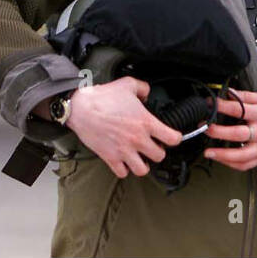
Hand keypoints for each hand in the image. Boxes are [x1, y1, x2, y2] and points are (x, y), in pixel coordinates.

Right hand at [66, 77, 182, 178]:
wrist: (81, 108)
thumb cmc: (103, 98)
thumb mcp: (128, 84)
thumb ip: (143, 88)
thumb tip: (147, 93)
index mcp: (146, 122)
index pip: (173, 138)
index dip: (175, 138)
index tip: (171, 137)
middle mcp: (138, 139)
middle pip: (160, 156)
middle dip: (158, 152)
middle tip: (153, 147)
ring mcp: (124, 151)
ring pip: (143, 170)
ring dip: (143, 165)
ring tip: (141, 158)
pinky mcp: (110, 158)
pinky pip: (122, 173)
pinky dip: (124, 170)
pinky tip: (124, 162)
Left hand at [203, 90, 256, 171]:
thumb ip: (250, 97)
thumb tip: (230, 93)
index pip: (239, 109)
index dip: (221, 106)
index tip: (209, 103)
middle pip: (237, 134)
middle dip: (217, 131)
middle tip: (204, 127)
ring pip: (240, 156)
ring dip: (222, 155)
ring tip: (208, 151)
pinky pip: (247, 165)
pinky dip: (232, 164)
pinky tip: (222, 159)